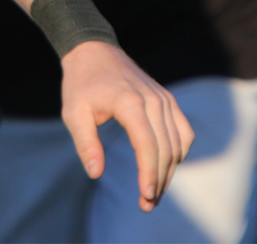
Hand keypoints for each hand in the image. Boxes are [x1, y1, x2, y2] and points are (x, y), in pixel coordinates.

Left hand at [60, 41, 192, 211]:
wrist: (94, 51)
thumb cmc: (81, 84)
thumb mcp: (73, 113)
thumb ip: (85, 143)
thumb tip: (95, 173)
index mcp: (129, 101)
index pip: (148, 144)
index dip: (149, 173)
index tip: (145, 195)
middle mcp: (153, 100)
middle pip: (165, 148)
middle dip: (159, 180)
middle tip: (147, 204)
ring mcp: (164, 99)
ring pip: (178, 143)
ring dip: (170, 171)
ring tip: (154, 193)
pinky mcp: (167, 100)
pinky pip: (183, 131)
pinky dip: (179, 152)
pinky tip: (166, 168)